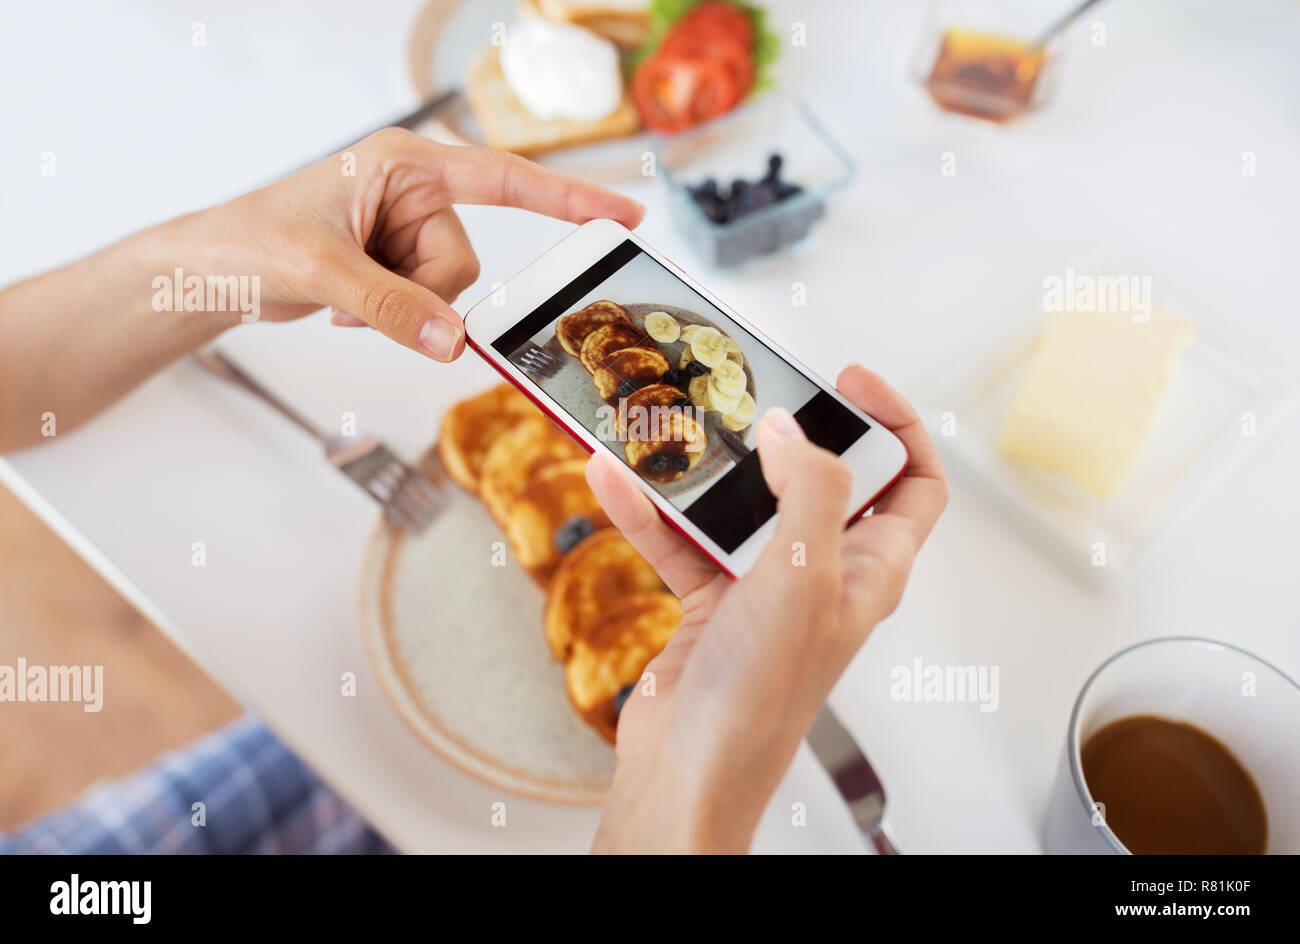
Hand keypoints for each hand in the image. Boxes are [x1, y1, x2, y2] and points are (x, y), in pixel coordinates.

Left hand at [180, 127, 644, 358]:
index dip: (566, 198)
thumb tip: (453, 342)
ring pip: (450, 292)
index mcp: (404, 166)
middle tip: (360, 298)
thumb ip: (391, 305)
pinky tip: (347, 305)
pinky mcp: (397, 265)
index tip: (623, 213)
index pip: (503, 179)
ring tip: (346, 298)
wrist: (210, 271)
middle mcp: (412, 193)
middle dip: (422, 293)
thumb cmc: (250, 241)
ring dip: (403, 307)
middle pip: (466, 262)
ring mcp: (406, 231)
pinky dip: (393, 316)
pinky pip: (428, 305)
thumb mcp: (320, 270)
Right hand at [585, 365, 946, 852]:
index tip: (849, 383)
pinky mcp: (710, 602)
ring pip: (741, 506)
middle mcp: (823, 572)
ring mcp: (765, 587)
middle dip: (784, 434)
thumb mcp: (805, 575)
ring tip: (667, 427)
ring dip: (703, 471)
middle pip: (820, 480)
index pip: (914, 483)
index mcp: (871, 568)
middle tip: (747, 394)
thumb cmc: (761, 695)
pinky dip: (649, 511)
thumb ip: (812, 490)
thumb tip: (790, 430)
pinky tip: (615, 479)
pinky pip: (681, 540)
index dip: (896, 425)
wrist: (688, 769)